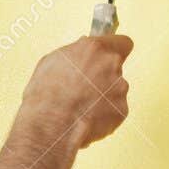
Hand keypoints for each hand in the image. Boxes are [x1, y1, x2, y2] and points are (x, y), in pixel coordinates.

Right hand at [19, 33, 133, 148]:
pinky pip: (115, 110)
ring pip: (116, 91)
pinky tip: (87, 118)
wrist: (51, 126)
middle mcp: (111, 64)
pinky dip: (104, 115)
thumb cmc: (46, 95)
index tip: (109, 57)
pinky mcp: (121, 110)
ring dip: (103, 97)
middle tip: (85, 89)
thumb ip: (75, 52)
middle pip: (116, 68)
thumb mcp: (53, 61)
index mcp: (94, 48)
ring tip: (81, 107)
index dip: (116, 50)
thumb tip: (82, 48)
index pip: (122, 42)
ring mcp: (119, 88)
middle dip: (104, 76)